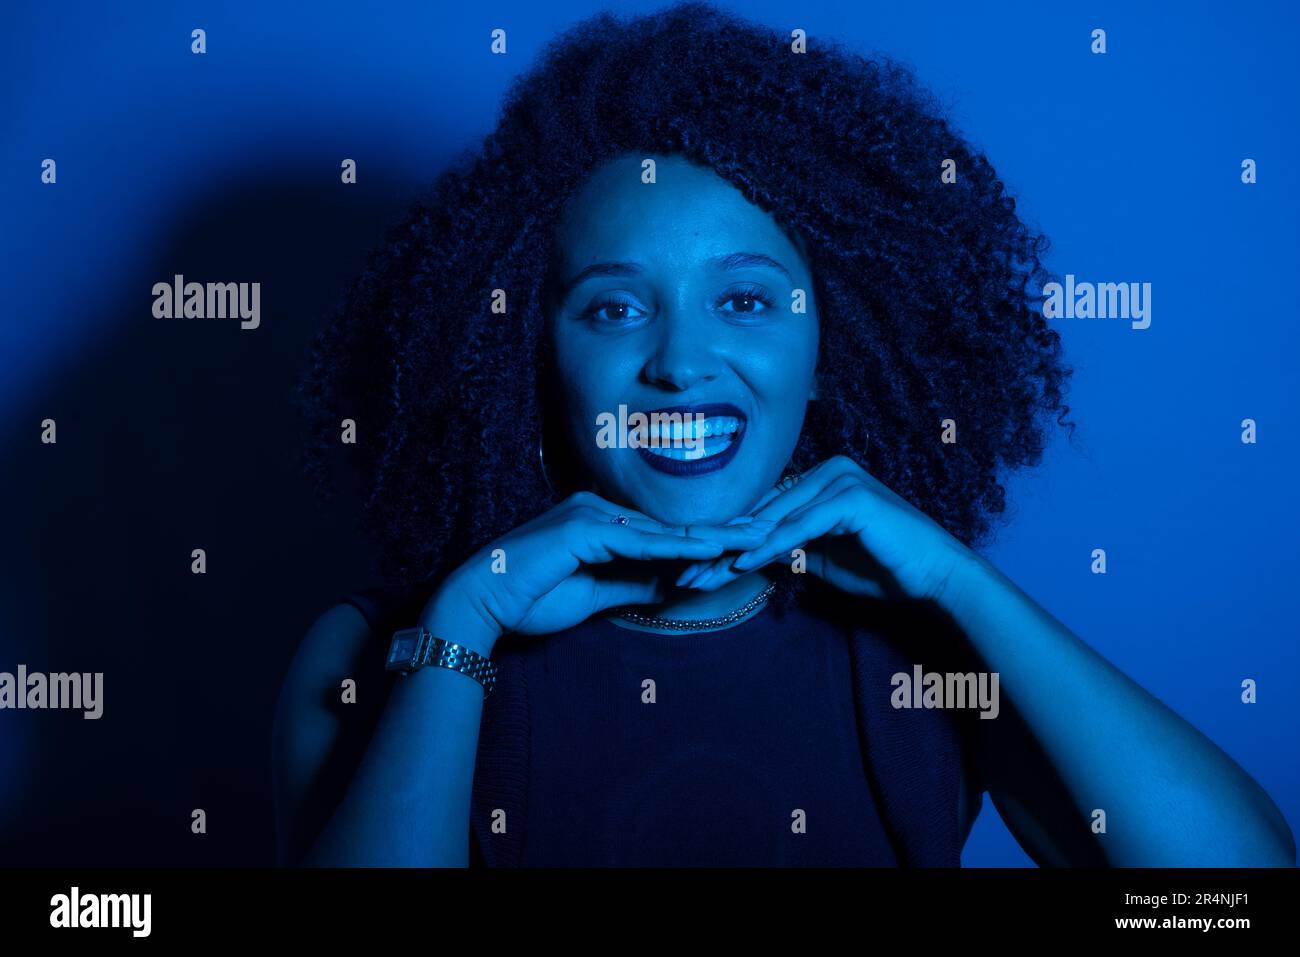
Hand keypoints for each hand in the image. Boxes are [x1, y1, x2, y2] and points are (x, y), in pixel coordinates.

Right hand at [432, 490, 772, 646]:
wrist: (478, 603)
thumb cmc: (527, 599)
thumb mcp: (596, 595)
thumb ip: (635, 585)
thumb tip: (676, 584)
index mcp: (599, 521)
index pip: (663, 531)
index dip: (707, 537)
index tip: (746, 540)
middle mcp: (597, 509)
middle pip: (671, 524)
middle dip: (722, 529)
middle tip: (770, 528)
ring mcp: (590, 514)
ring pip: (663, 530)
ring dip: (712, 536)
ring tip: (755, 538)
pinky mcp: (582, 529)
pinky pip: (639, 543)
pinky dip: (677, 549)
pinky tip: (711, 550)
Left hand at [676, 455, 977, 606]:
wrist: (935, 575)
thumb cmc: (884, 567)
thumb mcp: (821, 558)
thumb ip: (785, 547)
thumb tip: (742, 553)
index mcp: (819, 478)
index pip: (763, 512)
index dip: (727, 542)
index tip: (694, 569)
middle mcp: (828, 470)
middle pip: (762, 514)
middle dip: (722, 548)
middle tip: (685, 575)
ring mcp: (840, 479)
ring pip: (775, 520)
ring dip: (736, 551)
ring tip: (701, 574)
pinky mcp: (851, 497)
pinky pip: (799, 527)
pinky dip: (770, 547)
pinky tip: (741, 565)